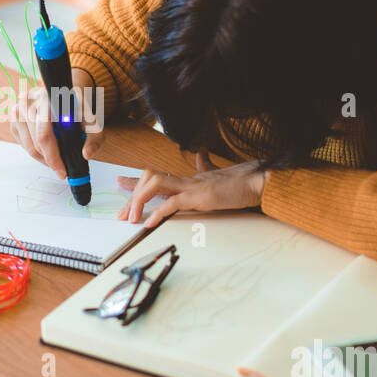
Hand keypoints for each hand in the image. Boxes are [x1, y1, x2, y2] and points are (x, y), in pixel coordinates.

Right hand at [7, 71, 103, 177]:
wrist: (65, 94)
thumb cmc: (77, 107)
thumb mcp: (92, 121)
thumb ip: (94, 137)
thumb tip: (86, 154)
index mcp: (47, 98)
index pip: (44, 133)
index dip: (53, 155)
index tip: (62, 170)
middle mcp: (28, 102)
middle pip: (36, 143)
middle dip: (51, 161)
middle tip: (62, 171)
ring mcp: (18, 110)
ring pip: (29, 147)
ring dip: (44, 159)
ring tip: (57, 161)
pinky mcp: (14, 120)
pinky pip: (24, 145)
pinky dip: (37, 152)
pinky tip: (48, 149)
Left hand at [116, 151, 265, 227]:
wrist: (257, 180)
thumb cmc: (239, 182)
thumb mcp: (216, 177)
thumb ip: (205, 167)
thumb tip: (201, 154)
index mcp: (187, 179)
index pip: (155, 175)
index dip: (135, 179)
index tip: (119, 182)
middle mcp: (185, 180)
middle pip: (149, 179)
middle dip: (132, 196)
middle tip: (122, 214)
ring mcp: (191, 186)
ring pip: (155, 184)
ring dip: (139, 200)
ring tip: (132, 218)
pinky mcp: (200, 196)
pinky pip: (173, 202)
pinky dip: (158, 212)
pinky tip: (149, 222)